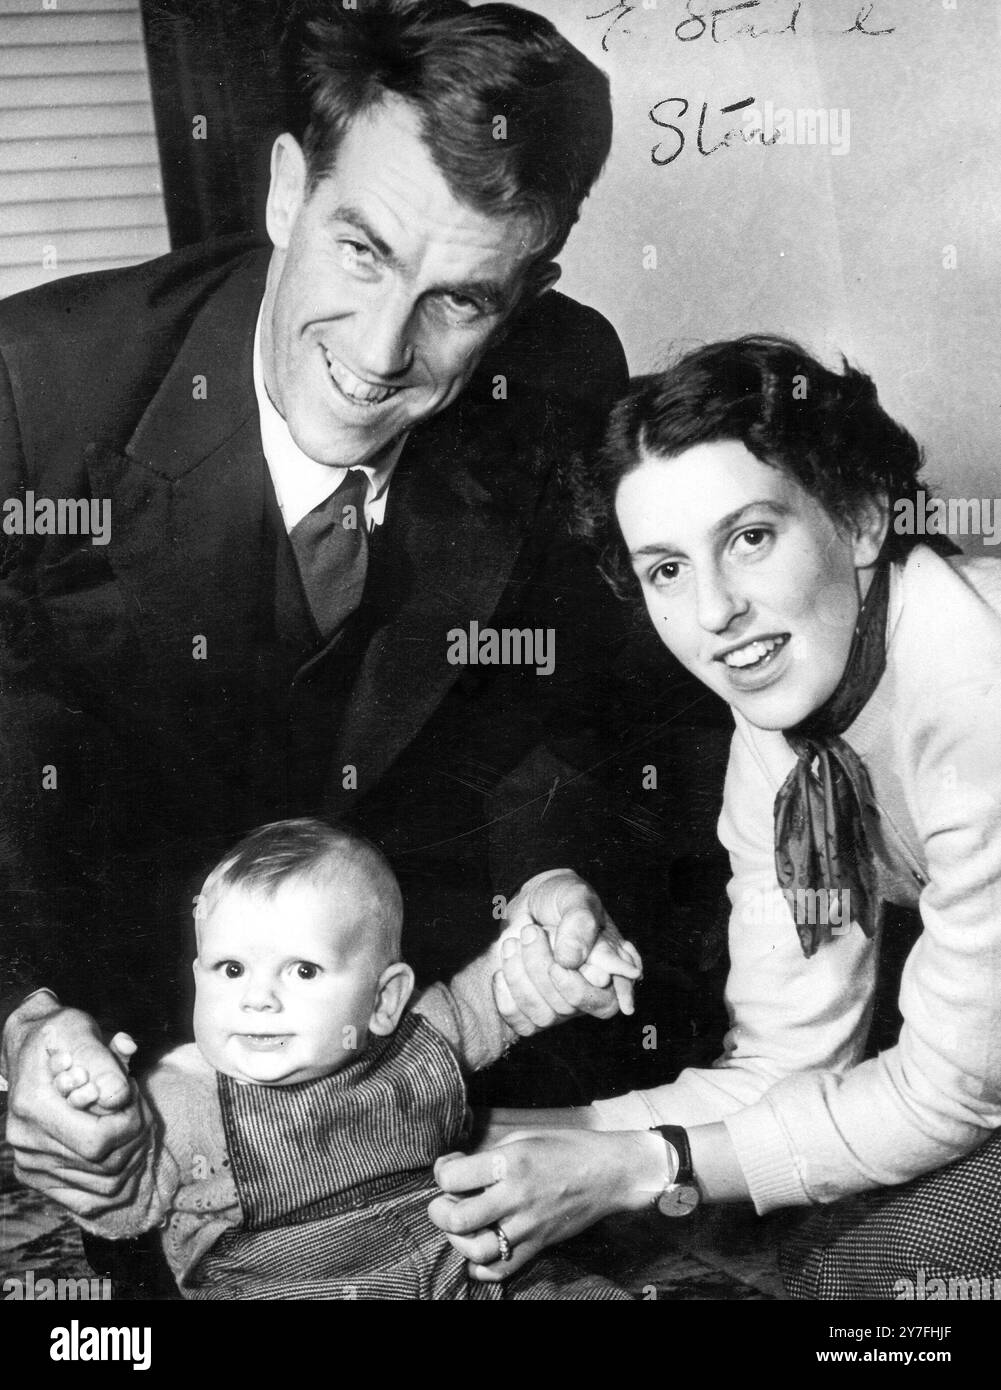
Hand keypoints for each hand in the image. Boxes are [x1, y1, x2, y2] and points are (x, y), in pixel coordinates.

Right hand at [4, 999, 148, 1217]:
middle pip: (104, 1166)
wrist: (31, 1050)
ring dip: (133, 1158)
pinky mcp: (37, 1175)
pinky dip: (117, 1183)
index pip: (98, 1140)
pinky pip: (86, 1201)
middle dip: (137, 1138)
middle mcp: (25, 1141)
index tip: (134, 1091)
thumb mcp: (80, 1031)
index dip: (131, 1121)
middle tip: (140, 1106)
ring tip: (135, 1123)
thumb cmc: (61, 1036)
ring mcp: (29, 1163)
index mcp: (33, 1106)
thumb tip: (118, 1097)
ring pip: (102, 1186)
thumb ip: (102, 1062)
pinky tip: (127, 1153)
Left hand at [429, 1126, 661, 1279]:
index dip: (442, 1171)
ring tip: (460, 1226)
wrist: (610, 1172)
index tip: (449, 1166)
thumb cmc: (567, 1147)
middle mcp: (517, 1197)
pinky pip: (501, 1270)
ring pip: (476, 1250)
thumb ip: (490, 1156)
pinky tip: (477, 1252)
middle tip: (443, 1201)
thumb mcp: (525, 1137)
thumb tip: (458, 1169)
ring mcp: (529, 1226)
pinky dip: (480, 1267)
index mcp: (511, 1162)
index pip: (454, 1176)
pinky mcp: (539, 1245)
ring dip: (457, 1240)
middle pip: (458, 1218)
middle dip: (439, 1210)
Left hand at [495, 869, 641, 1034]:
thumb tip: (572, 960)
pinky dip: (506, 998)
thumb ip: (580, 923)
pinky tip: (501, 971)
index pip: (604, 1003)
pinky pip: (521, 1022)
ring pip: (543, 1016)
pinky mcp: (533, 1009)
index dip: (578, 990)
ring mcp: (561, 1005)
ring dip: (520, 980)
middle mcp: (588, 993)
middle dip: (540, 969)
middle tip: (529, 931)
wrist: (531, 900)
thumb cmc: (561, 897)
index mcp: (610, 970)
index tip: (557, 964)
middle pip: (568, 1007)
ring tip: (511, 943)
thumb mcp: (576, 897)